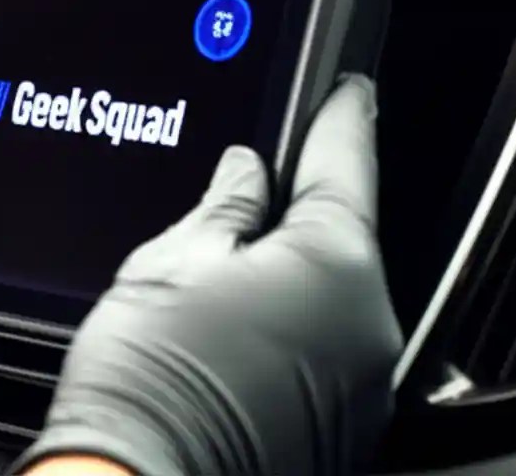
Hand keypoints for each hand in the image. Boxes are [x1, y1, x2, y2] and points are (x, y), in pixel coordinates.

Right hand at [17, 76, 401, 475]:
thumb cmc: (148, 378)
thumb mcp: (172, 258)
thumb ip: (223, 203)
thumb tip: (244, 172)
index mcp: (332, 267)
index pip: (347, 164)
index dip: (342, 118)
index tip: (346, 89)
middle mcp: (367, 327)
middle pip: (341, 235)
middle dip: (298, 206)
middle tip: (245, 188)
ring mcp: (359, 383)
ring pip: (330, 295)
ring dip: (288, 272)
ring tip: (216, 276)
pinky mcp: (340, 424)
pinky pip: (324, 347)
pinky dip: (289, 326)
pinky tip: (231, 329)